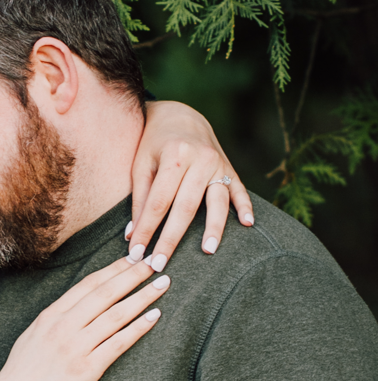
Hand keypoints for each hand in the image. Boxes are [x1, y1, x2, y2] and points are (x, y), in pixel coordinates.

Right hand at [0, 257, 169, 380]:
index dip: (113, 269)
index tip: (132, 258)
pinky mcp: (87, 369)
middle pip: (106, 293)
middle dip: (133, 275)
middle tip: (154, 262)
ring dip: (143, 297)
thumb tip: (80, 303)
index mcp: (51, 314)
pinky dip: (138, 328)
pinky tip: (154, 316)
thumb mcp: (34, 333)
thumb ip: (57, 316)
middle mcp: (64, 326)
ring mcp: (76, 347)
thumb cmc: (22, 371)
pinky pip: (118, 343)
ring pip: (116, 315)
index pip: (89, 284)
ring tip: (161, 285)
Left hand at [127, 100, 253, 270]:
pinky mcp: (231, 169)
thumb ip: (139, 198)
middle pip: (185, 206)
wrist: (180, 115)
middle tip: (161, 264)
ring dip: (214, 227)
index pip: (158, 201)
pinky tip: (248, 224)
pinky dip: (245, 207)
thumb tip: (132, 236)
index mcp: (173, 155)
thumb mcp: (141, 163)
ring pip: (217, 200)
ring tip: (207, 251)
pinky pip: (240, 190)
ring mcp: (218, 164)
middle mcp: (199, 159)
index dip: (146, 229)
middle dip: (171, 238)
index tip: (137, 253)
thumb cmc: (153, 143)